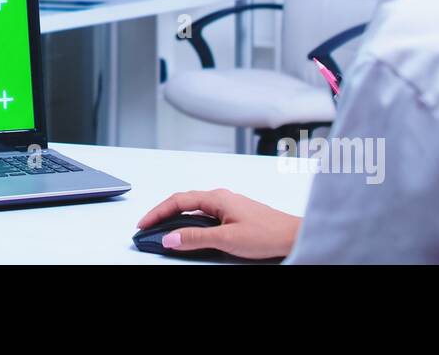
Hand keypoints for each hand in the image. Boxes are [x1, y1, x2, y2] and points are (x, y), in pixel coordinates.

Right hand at [137, 188, 300, 259]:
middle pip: (183, 202)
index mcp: (216, 198)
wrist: (294, 236)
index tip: (144, 224)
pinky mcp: (233, 215)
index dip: (157, 212)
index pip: (177, 201)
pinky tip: (189, 232)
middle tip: (148, 227)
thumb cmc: (268, 233)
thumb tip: (170, 238)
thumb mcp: (226, 239)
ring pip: (194, 208)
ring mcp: (228, 205)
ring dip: (176, 218)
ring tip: (163, 230)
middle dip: (163, 213)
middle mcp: (221, 197)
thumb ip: (196, 238)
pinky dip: (189, 222)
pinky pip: (204, 214)